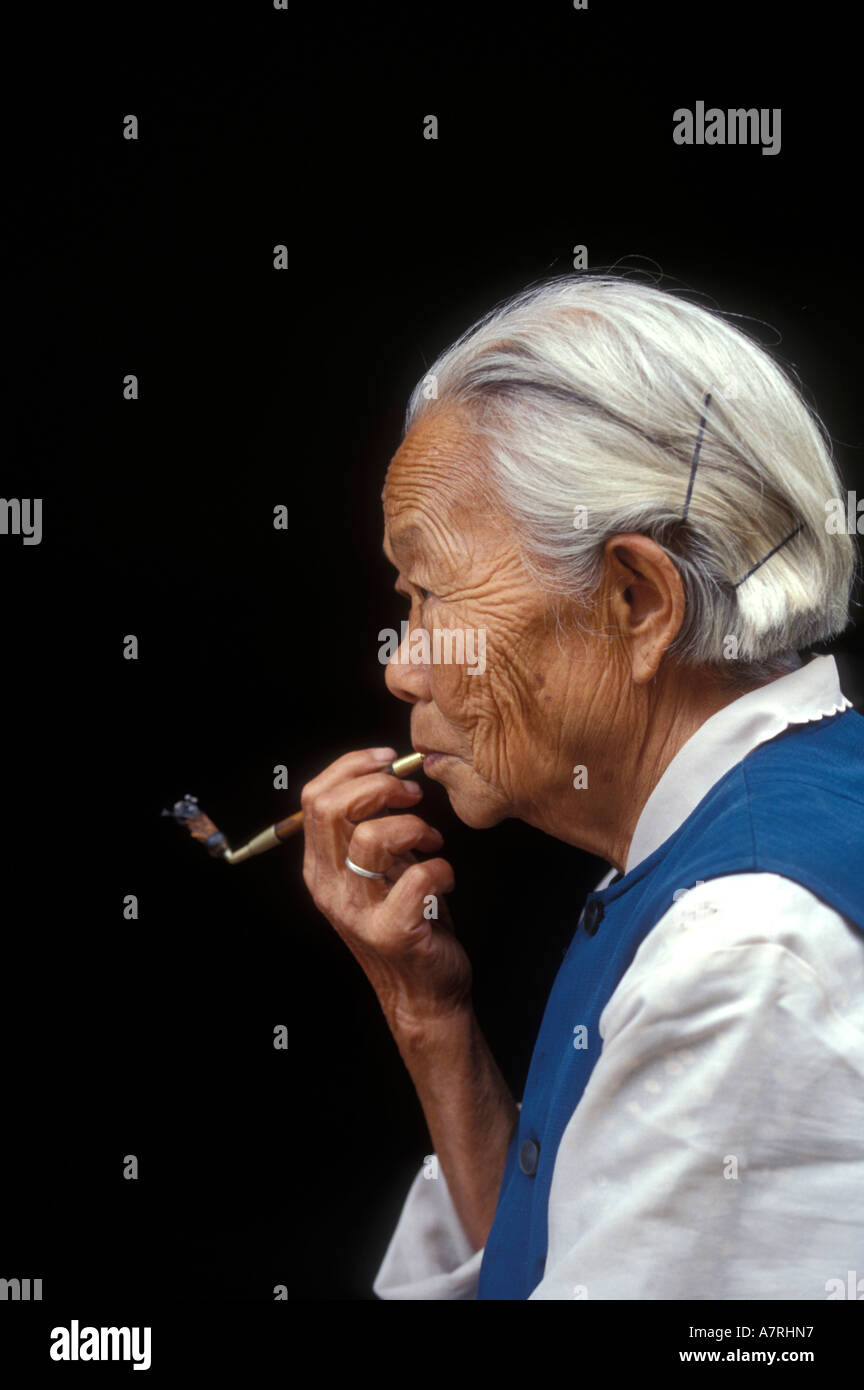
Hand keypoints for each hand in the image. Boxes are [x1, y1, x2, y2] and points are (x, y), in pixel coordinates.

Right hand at [300, 747, 471, 1025]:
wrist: (423, 992)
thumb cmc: (409, 920)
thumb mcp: (380, 870)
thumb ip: (372, 828)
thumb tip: (391, 777)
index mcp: (320, 866)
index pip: (315, 798)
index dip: (353, 767)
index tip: (390, 761)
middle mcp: (329, 887)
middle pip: (330, 809)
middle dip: (379, 786)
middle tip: (412, 795)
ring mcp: (356, 912)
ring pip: (371, 838)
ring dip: (413, 826)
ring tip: (431, 840)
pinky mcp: (391, 932)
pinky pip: (418, 876)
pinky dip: (442, 867)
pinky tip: (445, 877)